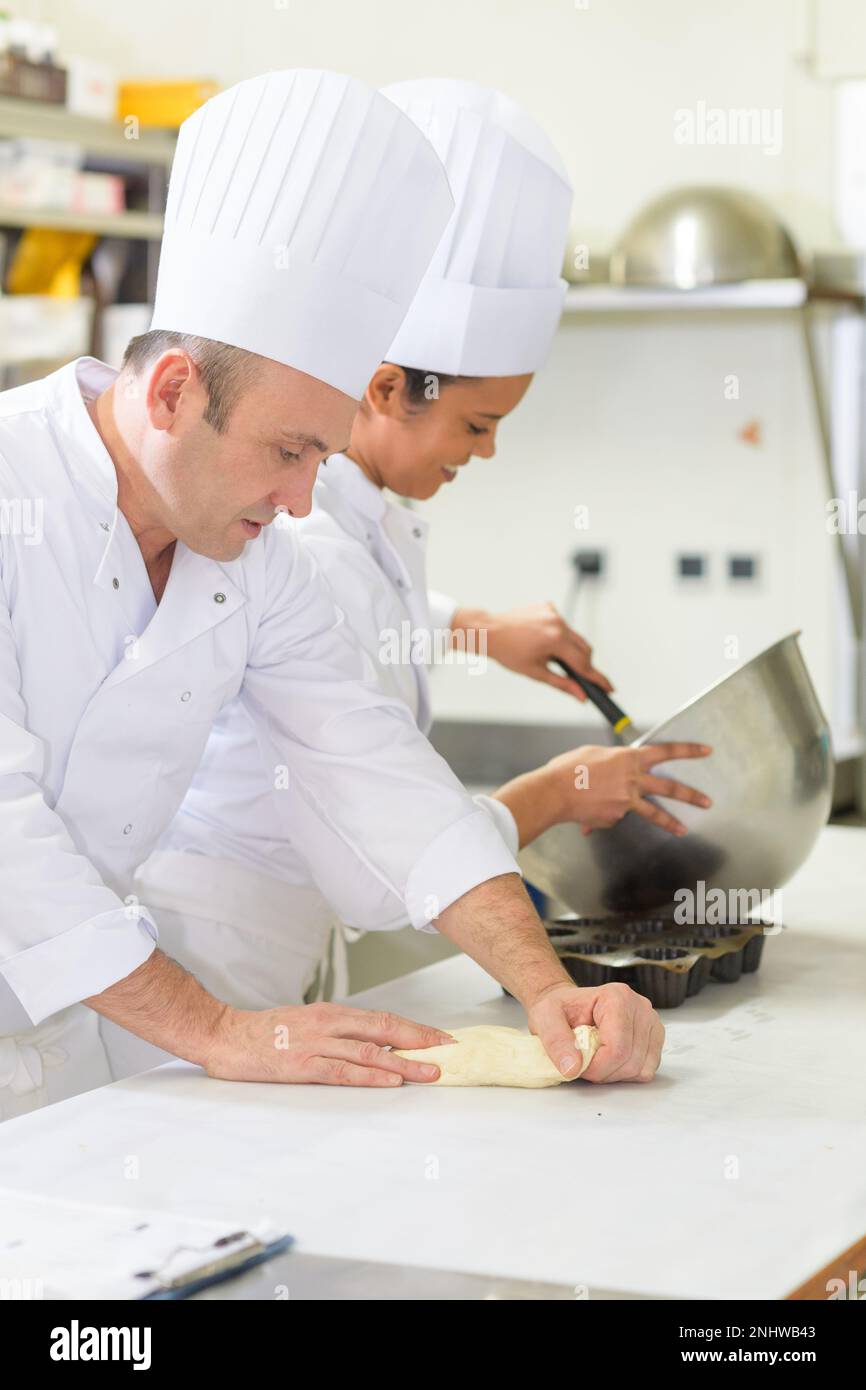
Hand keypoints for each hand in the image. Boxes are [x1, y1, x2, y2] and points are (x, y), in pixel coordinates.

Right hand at [203, 1002, 454, 1086]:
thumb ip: (337, 1033)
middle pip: (384, 1030)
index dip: (415, 1029)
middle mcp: (329, 1024)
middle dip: (420, 1041)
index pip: (383, 1020)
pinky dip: (370, 1076)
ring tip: (430, 1071)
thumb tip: (370, 1045)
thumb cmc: (265, 1033)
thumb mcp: (306, 1024)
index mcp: (332, 1014)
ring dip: (404, 1062)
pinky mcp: (301, 1066)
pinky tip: (391, 1080)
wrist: (225, 1035)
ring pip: (369, 1052)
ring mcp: (316, 1044)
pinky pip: (343, 1071)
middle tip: (449, 1050)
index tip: (440, 1037)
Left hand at [451, 602, 611, 698]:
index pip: (584, 663)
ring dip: (569, 648)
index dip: (598, 678)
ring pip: (573, 636)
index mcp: (556, 640)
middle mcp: (558, 623)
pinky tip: (542, 639)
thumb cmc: (508, 653)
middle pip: (584, 648)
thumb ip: (563, 684)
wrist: (489, 631)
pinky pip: (561, 624)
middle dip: (584, 664)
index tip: (610, 688)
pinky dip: (558, 634)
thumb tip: (582, 697)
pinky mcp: (548, 606)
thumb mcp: (536, 672)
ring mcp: (553, 612)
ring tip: (550, 655)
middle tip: (580, 677)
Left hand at [527, 980, 663, 1082]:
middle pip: (630, 1061)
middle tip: (584, 1061)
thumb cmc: (561, 1009)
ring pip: (640, 1069)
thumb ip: (555, 1041)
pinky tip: (610, 1059)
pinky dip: (626, 1072)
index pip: (617, 1048)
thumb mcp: (545, 1017)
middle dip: (604, 1072)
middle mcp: (639, 1006)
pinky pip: (647, 1070)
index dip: (596, 1067)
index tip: (577, 1064)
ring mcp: (650, 1022)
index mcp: (617, 997)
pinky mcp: (654, 1037)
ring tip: (596, 1058)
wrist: (569, 1005)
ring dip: (614, 1074)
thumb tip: (572, 1067)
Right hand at [545, 741, 711, 836]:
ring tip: (683, 829)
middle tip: (707, 802)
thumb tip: (615, 772)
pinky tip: (592, 808)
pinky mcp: (615, 818)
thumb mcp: (593, 754)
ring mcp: (626, 801)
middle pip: (669, 788)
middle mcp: (632, 780)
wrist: (554, 792)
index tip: (705, 751)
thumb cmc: (569, 769)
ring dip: (671, 822)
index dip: (688, 751)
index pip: (666, 751)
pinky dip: (608, 813)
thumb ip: (611, 762)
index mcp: (629, 758)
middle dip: (691, 795)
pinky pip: (616, 815)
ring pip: (654, 812)